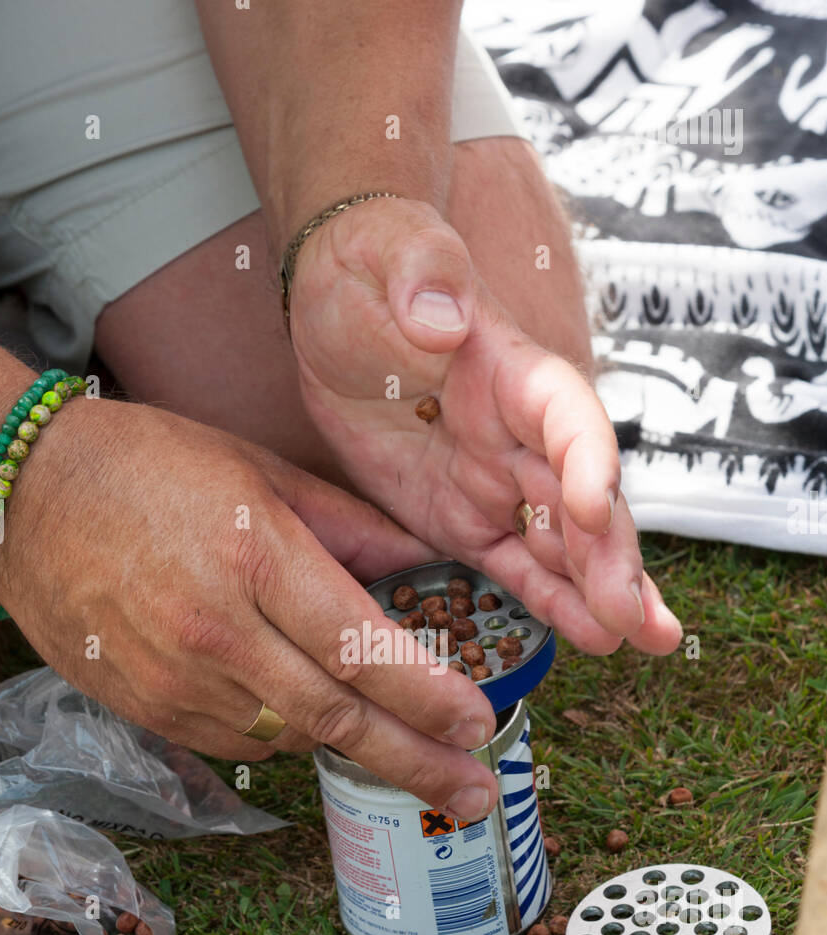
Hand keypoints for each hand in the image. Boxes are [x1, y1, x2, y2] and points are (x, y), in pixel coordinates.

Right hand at [0, 397, 500, 819]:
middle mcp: (216, 632)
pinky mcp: (149, 709)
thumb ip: (353, 528)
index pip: (360, 648)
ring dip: (356, 746)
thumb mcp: (263, 472)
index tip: (477, 723)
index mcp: (255, 559)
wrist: (25, 498)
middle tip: (476, 795)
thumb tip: (426, 569)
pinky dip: (289, 734)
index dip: (426, 697)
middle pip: (336, 717)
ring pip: (292, 736)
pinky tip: (315, 716)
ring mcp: (177, 680)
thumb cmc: (149, 467)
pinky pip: (241, 741)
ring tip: (409, 751)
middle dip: (416, 763)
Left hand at [289, 197, 681, 655]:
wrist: (332, 313)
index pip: (567, 416)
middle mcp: (520, 433)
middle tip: (637, 617)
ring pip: (563, 543)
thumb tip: (442, 315)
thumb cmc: (367, 270)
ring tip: (643, 640)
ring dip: (602, 592)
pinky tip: (588, 637)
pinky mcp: (465, 519)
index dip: (589, 460)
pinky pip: (513, 566)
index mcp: (513, 370)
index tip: (594, 507)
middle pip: (582, 499)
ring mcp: (497, 482)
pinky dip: (550, 601)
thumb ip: (419, 275)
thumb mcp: (384, 254)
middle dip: (611, 558)